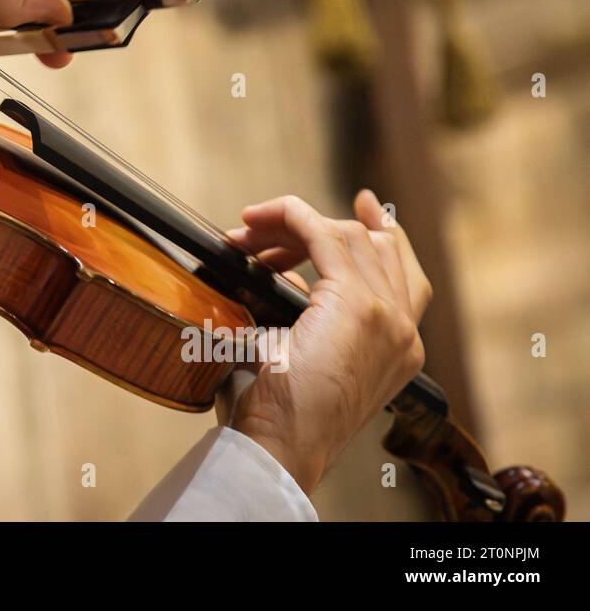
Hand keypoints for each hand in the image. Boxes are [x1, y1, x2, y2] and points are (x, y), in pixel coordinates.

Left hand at [221, 190, 431, 494]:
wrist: (280, 447)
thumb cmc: (275, 415)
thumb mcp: (295, 354)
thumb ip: (300, 312)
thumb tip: (279, 272)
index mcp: (398, 349)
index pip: (404, 273)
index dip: (383, 232)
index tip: (362, 205)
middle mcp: (402, 332)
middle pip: (375, 247)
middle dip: (317, 227)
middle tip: (264, 229)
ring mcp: (387, 318)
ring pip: (351, 237)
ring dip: (294, 224)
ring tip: (249, 233)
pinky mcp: (357, 306)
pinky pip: (324, 235)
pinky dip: (291, 218)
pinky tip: (259, 222)